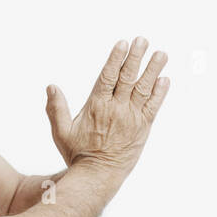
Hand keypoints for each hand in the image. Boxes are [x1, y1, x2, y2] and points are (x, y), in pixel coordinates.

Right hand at [45, 38, 169, 175]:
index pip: (108, 76)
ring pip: (144, 89)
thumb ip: (56, 108)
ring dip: (153, 70)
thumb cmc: (78, 154)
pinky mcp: (143, 128)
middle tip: (143, 40)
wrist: (98, 176)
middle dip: (136, 57)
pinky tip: (164, 79)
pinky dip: (160, 93)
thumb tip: (51, 87)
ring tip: (161, 54)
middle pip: (128, 77)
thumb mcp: (61, 132)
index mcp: (97, 106)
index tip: (123, 43)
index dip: (116, 58)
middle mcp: (116, 109)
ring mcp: (132, 118)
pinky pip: (153, 107)